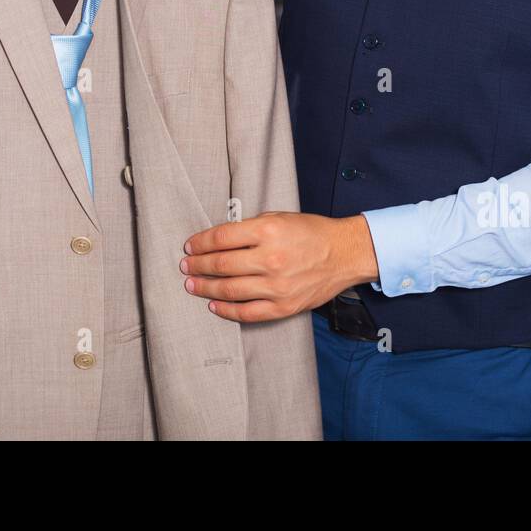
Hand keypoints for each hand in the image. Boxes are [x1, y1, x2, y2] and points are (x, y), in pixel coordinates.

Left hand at [180, 212, 379, 322]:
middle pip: (221, 265)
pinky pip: (247, 313)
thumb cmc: (311, 233)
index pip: (222, 238)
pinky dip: (226, 311)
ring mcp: (277, 286)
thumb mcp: (279, 218)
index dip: (200, 243)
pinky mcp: (284, 306)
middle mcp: (271, 259)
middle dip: (197, 266)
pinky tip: (214, 306)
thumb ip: (250, 228)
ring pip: (229, 290)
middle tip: (185, 266)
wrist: (345, 254)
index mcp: (268, 231)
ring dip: (205, 288)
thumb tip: (218, 241)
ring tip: (192, 286)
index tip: (189, 246)